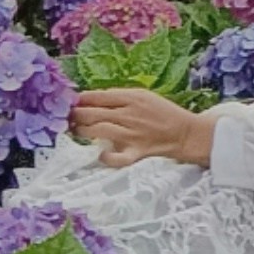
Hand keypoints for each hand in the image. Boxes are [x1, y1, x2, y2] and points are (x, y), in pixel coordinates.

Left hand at [71, 89, 215, 170]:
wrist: (185, 132)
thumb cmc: (162, 112)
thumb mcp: (143, 95)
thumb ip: (120, 96)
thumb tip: (94, 98)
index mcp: (131, 98)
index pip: (97, 96)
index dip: (79, 100)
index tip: (70, 103)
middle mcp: (128, 115)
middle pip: (92, 113)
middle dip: (75, 115)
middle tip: (68, 117)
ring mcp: (131, 134)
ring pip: (98, 131)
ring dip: (82, 131)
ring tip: (76, 131)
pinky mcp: (136, 152)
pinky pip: (118, 158)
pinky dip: (107, 158)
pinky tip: (100, 155)